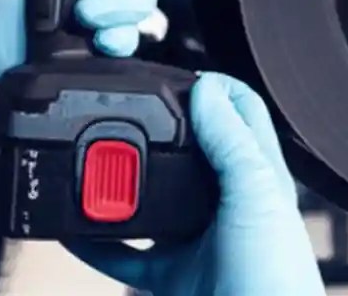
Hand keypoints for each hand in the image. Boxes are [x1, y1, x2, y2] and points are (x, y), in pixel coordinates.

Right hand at [66, 73, 324, 295]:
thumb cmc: (276, 280)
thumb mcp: (255, 195)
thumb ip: (231, 141)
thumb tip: (208, 85)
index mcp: (257, 176)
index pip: (240, 110)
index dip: (213, 85)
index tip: (174, 72)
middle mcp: (226, 203)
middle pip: (187, 149)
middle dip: (154, 130)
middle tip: (117, 112)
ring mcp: (197, 239)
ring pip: (150, 199)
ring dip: (118, 184)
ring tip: (86, 163)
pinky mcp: (172, 275)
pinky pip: (123, 252)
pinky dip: (94, 241)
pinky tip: (71, 229)